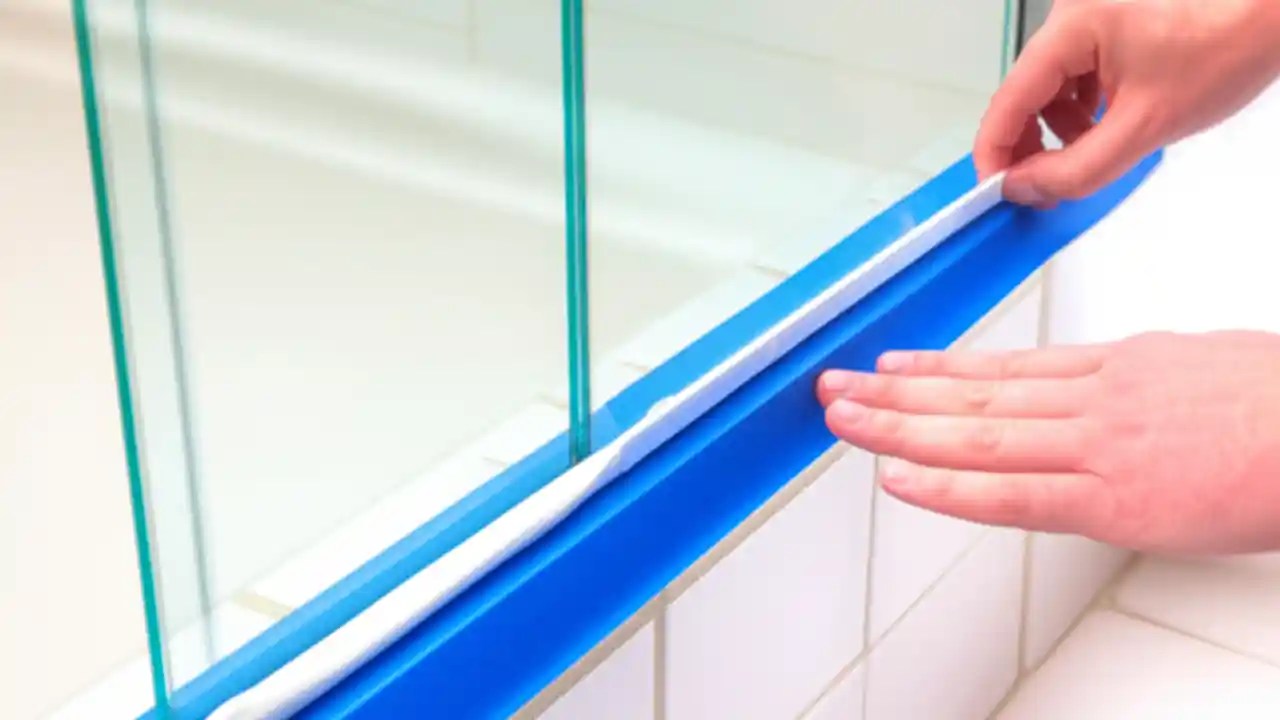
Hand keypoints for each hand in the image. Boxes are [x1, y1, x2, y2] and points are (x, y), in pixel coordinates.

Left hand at [816, 331, 1279, 553]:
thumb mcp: (1203, 366)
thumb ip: (1144, 381)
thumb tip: (1115, 388)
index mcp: (1116, 367)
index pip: (1005, 370)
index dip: (939, 369)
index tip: (893, 366)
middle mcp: (1093, 400)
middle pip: (972, 396)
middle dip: (895, 393)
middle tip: (835, 386)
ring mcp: (1097, 447)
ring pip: (977, 436)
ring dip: (899, 428)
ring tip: (843, 419)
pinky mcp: (1114, 500)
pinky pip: (1014, 494)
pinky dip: (950, 488)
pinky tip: (900, 478)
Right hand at [976, 0, 1279, 205]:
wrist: (1273, 15)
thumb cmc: (1227, 46)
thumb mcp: (1145, 127)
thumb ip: (1076, 169)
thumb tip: (1026, 189)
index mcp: (1072, 26)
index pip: (1008, 99)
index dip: (996, 153)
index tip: (995, 192)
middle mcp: (1071, 16)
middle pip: (1023, 95)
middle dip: (1029, 146)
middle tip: (1040, 189)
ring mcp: (1087, 20)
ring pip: (1048, 91)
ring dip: (1058, 131)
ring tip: (1090, 154)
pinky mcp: (1105, 28)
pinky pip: (1072, 78)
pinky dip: (1079, 111)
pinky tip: (1104, 129)